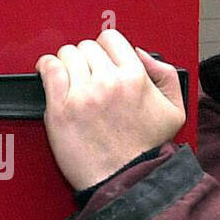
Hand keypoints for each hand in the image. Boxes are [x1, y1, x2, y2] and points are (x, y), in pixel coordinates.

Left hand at [35, 29, 186, 190]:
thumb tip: (141, 53)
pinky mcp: (61, 108)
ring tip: (69, 77)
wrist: (123, 180)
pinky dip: (46, 67)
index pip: (111, 38)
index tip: (101, 59)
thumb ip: (164, 73)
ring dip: (66, 63)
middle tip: (86, 75)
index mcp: (135, 77)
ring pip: (66, 55)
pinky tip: (47, 73)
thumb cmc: (145, 150)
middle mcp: (108, 82)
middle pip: (86, 47)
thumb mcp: (174, 109)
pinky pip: (48, 70)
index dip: (105, 48)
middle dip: (85, 58)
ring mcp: (83, 94)